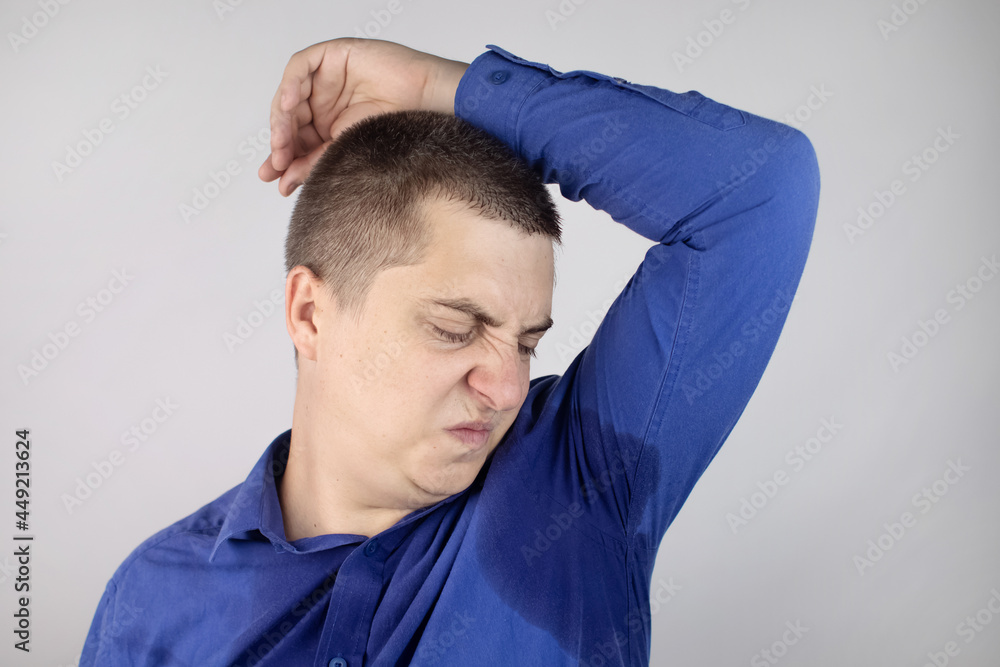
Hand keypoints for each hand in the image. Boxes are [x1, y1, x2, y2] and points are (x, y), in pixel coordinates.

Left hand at [258, 38, 469, 195]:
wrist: (426, 105)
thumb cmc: (397, 127)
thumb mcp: (346, 151)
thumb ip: (313, 164)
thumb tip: (282, 184)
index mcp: (327, 125)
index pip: (295, 139)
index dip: (281, 156)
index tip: (273, 176)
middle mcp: (323, 101)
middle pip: (288, 118)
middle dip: (279, 139)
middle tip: (278, 160)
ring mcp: (326, 79)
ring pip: (290, 94)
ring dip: (281, 118)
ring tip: (281, 141)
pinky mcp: (332, 56)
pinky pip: (300, 67)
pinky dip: (290, 85)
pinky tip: (288, 106)